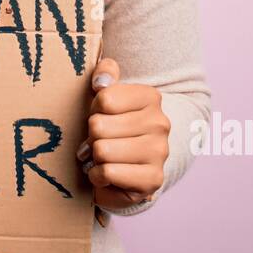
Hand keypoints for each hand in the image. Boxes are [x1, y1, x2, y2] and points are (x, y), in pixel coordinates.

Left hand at [78, 57, 170, 210]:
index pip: (104, 99)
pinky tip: (106, 174)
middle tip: (99, 141)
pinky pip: (108, 173)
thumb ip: (105, 73)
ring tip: (103, 157)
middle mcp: (160, 123)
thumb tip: (100, 82)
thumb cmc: (115, 125)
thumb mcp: (108, 94)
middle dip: (91, 136)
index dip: (94, 110)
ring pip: (102, 150)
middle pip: (98, 126)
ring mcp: (160, 152)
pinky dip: (98, 176)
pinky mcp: (153, 179)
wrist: (136, 163)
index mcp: (150, 97)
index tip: (102, 116)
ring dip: (94, 158)